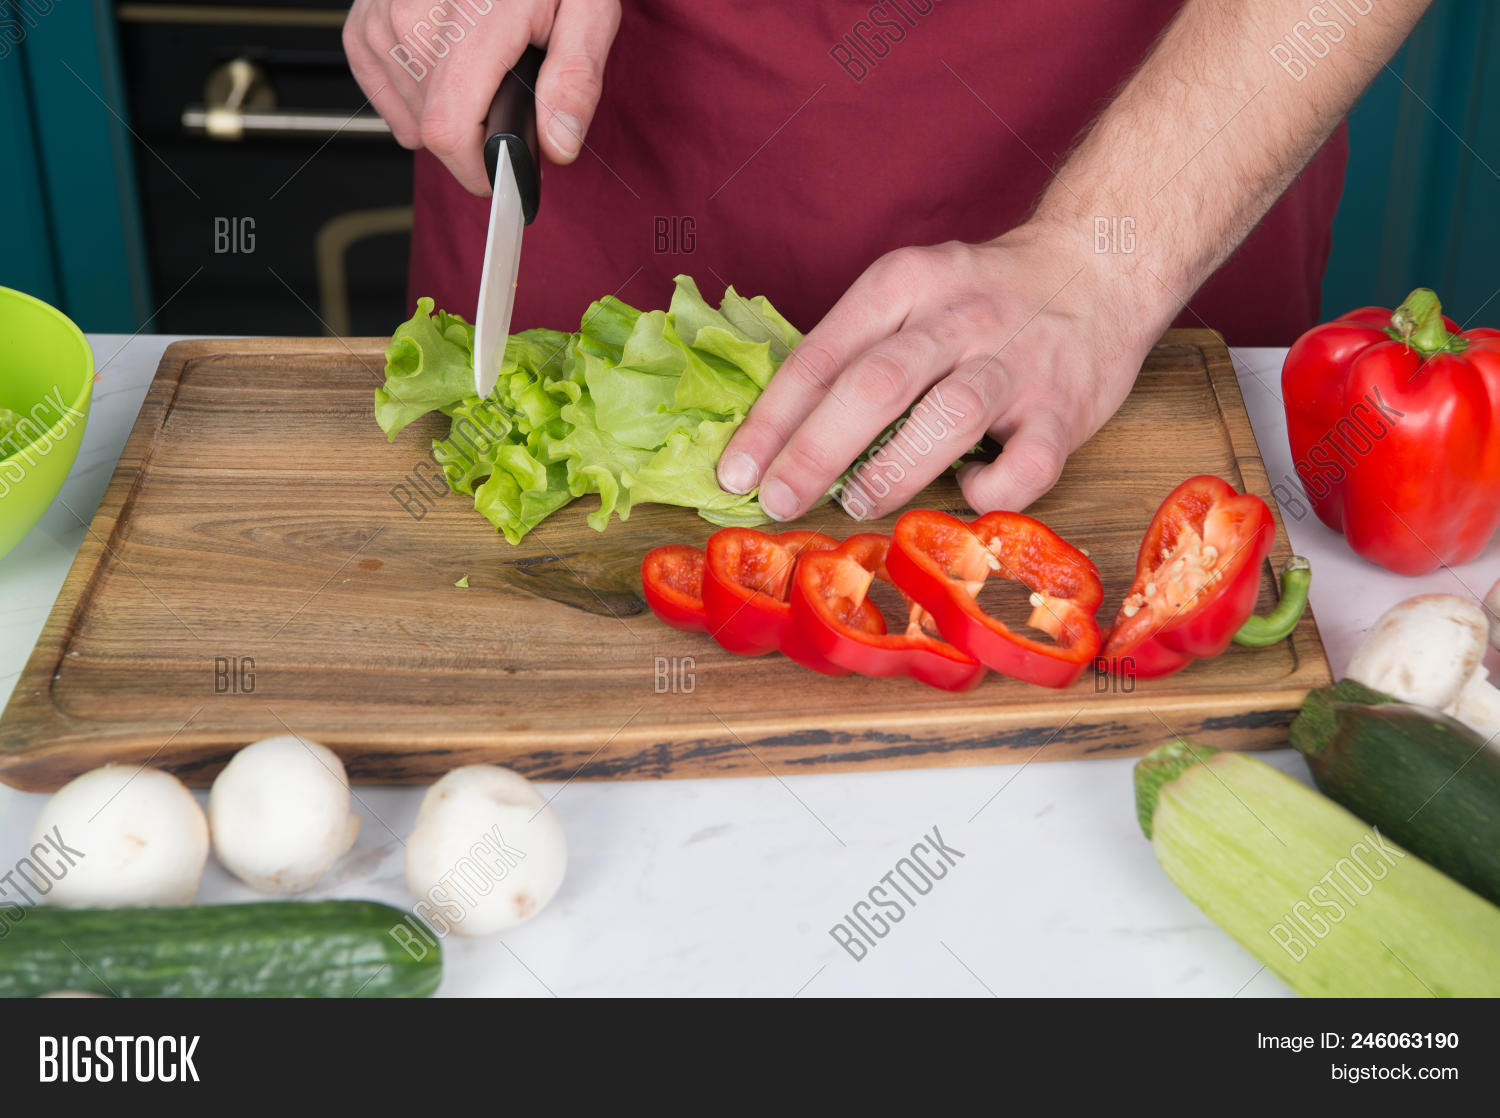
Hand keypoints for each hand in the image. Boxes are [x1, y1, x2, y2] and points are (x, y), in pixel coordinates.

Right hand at [343, 0, 621, 194]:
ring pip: (410, 116)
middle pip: (432, 130)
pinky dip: (414, 98)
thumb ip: (576, 79)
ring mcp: (381, 13)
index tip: (508, 175)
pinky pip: (383, 91)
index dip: (480, 170)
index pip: (449, 128)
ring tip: (484, 73)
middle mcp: (413, 12)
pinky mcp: (364, 19)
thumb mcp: (589, 9)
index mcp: (473, 16)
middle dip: (477, 139)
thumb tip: (558, 145)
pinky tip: (446, 76)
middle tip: (512, 100)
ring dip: (449, 116)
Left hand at [716, 223, 1169, 520]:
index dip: (773, 419)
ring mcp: (1016, 363)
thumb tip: (776, 438)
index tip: (736, 471)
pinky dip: (991, 488)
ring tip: (857, 501)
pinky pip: (1028, 462)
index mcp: (903, 284)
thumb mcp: (909, 293)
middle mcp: (958, 318)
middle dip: (816, 449)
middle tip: (778, 500)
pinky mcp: (1067, 409)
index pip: (823, 355)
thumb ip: (853, 351)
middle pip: (876, 383)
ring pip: (949, 416)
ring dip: (894, 470)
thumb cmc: (983, 297)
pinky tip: (967, 491)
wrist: (1099, 263)